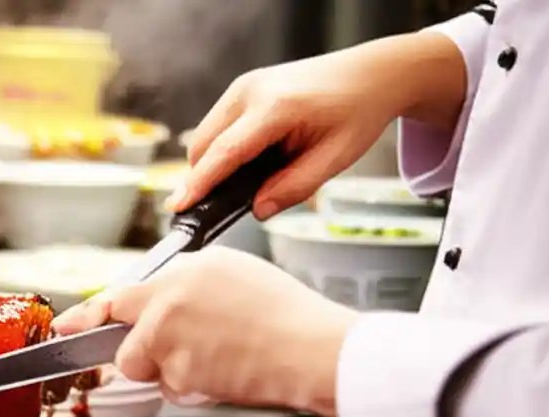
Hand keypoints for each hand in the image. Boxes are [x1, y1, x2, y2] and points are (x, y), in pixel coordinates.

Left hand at [52, 247, 358, 415]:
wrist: (315, 349)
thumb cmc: (290, 318)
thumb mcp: (237, 277)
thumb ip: (189, 288)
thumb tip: (161, 307)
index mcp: (184, 271)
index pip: (120, 295)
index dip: (87, 315)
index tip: (63, 327)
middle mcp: (167, 297)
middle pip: (124, 339)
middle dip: (140, 355)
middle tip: (177, 354)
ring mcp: (167, 334)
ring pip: (146, 368)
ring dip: (172, 373)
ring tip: (221, 360)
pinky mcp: (175, 370)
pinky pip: (173, 390)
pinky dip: (196, 389)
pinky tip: (229, 373)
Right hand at [173, 32, 467, 218]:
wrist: (369, 74)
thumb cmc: (356, 112)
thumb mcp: (334, 158)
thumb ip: (294, 188)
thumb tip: (257, 210)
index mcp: (276, 107)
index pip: (226, 152)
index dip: (200, 183)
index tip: (179, 207)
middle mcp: (251, 91)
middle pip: (204, 145)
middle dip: (202, 179)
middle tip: (213, 210)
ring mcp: (243, 86)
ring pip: (205, 136)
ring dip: (211, 164)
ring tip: (240, 186)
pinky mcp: (242, 89)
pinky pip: (216, 126)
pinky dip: (220, 150)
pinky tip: (244, 164)